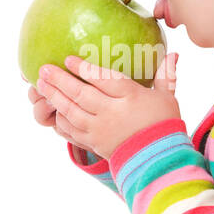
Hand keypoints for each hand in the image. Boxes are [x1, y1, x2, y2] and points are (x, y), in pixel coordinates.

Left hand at [35, 51, 180, 161]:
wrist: (158, 160)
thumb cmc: (164, 124)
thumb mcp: (167, 98)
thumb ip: (165, 75)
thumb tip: (173, 53)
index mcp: (131, 98)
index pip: (104, 79)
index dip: (85, 69)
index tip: (69, 58)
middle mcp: (112, 114)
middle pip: (82, 94)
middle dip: (60, 80)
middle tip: (43, 69)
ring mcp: (101, 130)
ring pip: (72, 111)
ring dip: (54, 97)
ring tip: (40, 84)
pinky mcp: (94, 143)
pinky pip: (72, 130)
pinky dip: (60, 118)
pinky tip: (52, 108)